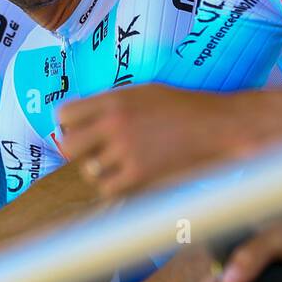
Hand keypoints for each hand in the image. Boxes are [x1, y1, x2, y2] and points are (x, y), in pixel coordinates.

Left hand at [56, 85, 255, 197]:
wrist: (217, 126)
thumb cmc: (183, 107)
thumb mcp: (143, 92)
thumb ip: (111, 105)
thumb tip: (81, 119)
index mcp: (114, 100)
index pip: (64, 114)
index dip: (69, 125)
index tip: (81, 130)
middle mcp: (115, 124)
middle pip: (68, 145)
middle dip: (78, 151)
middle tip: (94, 151)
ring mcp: (126, 150)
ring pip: (88, 171)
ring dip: (100, 170)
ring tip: (120, 164)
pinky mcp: (139, 174)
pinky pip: (107, 188)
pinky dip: (115, 186)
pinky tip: (130, 177)